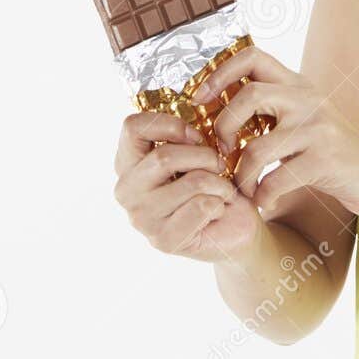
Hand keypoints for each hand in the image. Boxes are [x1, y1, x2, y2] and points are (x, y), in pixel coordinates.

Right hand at [113, 108, 260, 263]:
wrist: (233, 226)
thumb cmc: (212, 183)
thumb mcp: (195, 153)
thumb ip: (184, 137)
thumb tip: (195, 117)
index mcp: (127, 163)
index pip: (133, 127)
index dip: (171, 125)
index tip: (197, 136)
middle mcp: (126, 190)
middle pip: (165, 156)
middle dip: (205, 156)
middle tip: (220, 164)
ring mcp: (142, 218)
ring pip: (191, 181)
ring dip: (219, 182)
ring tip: (223, 189)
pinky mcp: (164, 240)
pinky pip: (202, 206)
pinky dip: (221, 202)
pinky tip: (219, 209)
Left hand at [197, 42, 358, 218]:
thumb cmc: (331, 152)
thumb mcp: (303, 118)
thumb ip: (271, 107)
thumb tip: (215, 104)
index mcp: (298, 84)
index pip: (251, 56)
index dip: (219, 73)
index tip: (199, 100)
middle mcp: (308, 98)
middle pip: (249, 95)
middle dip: (224, 126)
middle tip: (221, 150)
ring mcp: (318, 128)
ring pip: (258, 147)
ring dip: (240, 175)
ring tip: (241, 187)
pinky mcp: (325, 159)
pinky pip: (276, 178)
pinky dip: (262, 195)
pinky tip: (263, 202)